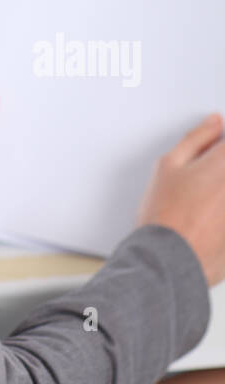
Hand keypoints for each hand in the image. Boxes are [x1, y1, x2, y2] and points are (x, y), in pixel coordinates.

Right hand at [135, 112, 224, 286]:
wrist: (169, 260)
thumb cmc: (165, 215)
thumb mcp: (169, 165)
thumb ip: (196, 138)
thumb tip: (214, 123)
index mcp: (223, 163)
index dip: (220, 144)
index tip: (214, 149)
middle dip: (218, 169)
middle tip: (203, 181)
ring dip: (217, 192)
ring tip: (203, 203)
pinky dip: (220, 212)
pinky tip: (209, 218)